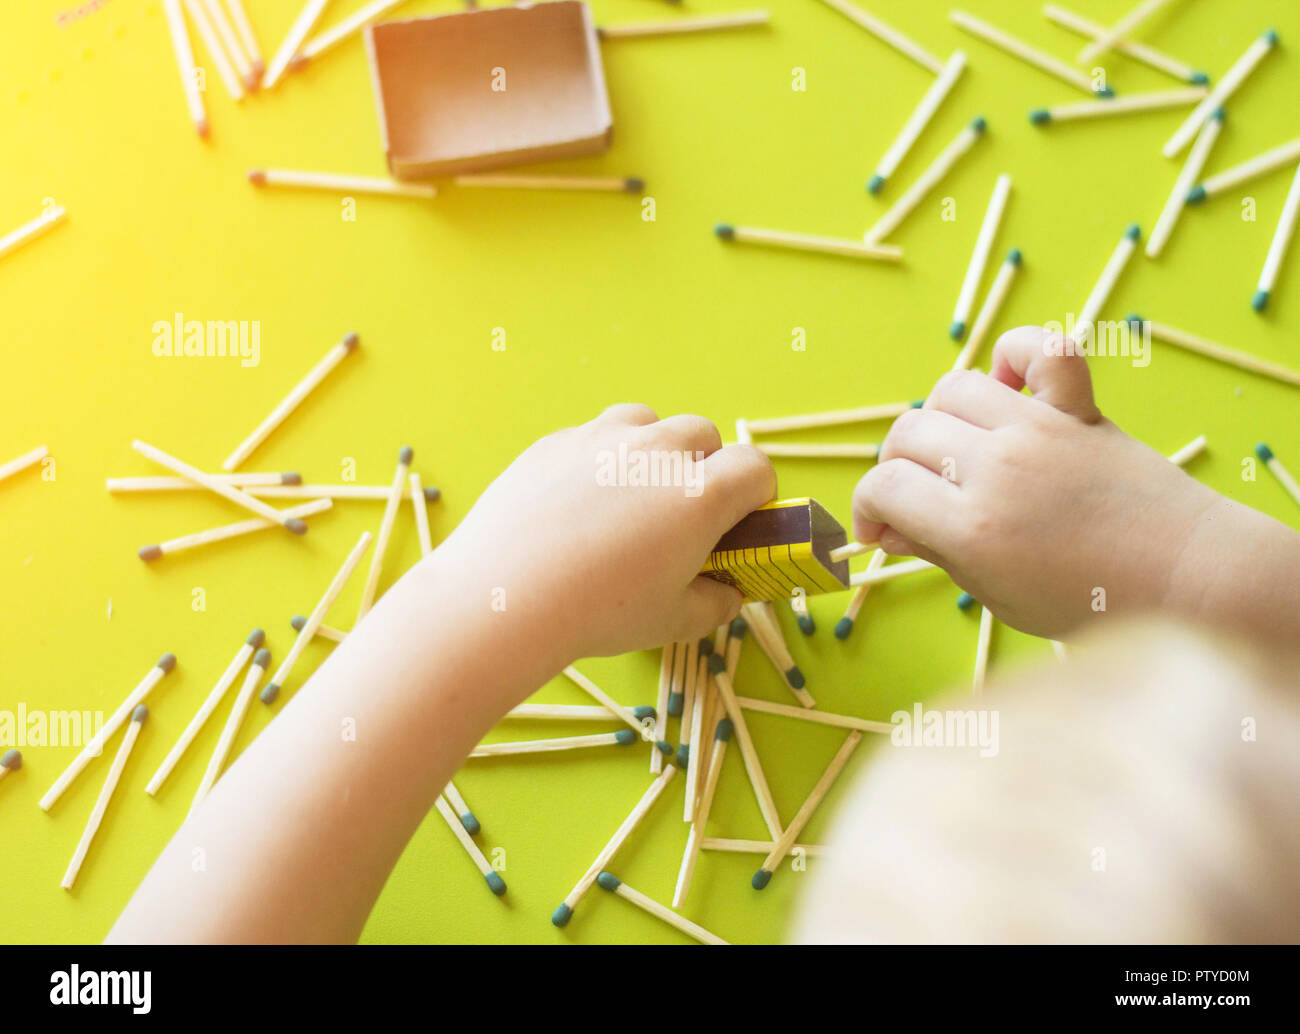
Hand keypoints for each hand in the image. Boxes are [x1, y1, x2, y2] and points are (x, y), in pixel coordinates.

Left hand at [431, 404, 776, 658]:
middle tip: (680, 515)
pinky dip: (599, 461)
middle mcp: (658, 451)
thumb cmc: (598, 612)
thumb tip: (726, 595)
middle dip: (704, 467)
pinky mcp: (556, 441)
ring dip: (652, 450)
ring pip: (647, 423)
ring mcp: (603, 438)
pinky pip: (593, 438)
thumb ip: (713, 604)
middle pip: (703, 435)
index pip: (755, 467)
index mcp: (700, 494)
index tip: (739, 522)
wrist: (504, 594)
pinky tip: (576, 507)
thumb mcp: (672, 621)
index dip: (755, 495)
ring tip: (629, 499)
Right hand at [851, 326, 1220, 637]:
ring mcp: (1039, 430)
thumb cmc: (1094, 603)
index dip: (869, 509)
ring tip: (960, 449)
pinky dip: (1016, 357)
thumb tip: (895, 528)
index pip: (883, 487)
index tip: (883, 530)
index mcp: (974, 527)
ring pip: (953, 388)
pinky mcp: (1078, 409)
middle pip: (907, 433)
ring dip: (941, 419)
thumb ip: (941, 554)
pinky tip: (1010, 390)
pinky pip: (1039, 350)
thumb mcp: (1000, 597)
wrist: (1186, 578)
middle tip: (919, 498)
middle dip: (897, 468)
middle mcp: (999, 468)